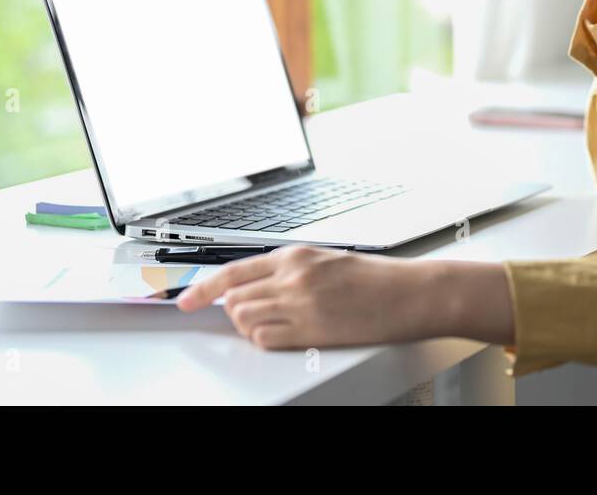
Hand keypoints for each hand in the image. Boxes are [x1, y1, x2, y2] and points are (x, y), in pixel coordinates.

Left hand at [175, 245, 514, 348]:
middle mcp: (292, 276)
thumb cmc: (378, 278)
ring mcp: (300, 304)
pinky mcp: (312, 330)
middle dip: (234, 312)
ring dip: (250, 328)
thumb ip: (290, 272)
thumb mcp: (328, 261)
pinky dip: (266, 342)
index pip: (233, 271)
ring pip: (244, 320)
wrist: (411, 293)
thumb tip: (257, 289)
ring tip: (275, 327)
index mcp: (295, 255)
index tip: (186, 300)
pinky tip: (285, 337)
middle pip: (234, 299)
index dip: (202, 288)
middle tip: (252, 318)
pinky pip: (266, 340)